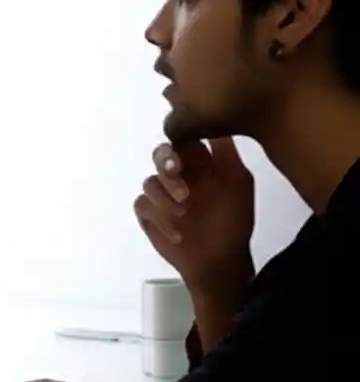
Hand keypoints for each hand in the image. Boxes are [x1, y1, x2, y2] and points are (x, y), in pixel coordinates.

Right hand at [135, 138, 253, 297]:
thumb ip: (226, 152)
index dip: (181, 139)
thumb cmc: (234, 221)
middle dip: (166, 162)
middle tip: (175, 171)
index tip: (189, 144)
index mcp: (201, 165)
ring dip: (165, 195)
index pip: (184, 140)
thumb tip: (216, 121)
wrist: (220, 260)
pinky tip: (178, 233)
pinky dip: (159, 218)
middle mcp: (179, 176)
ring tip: (184, 212)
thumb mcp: (238, 181)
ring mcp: (162, 196)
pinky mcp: (149, 215)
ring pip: (150, 181)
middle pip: (160, 154)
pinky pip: (143, 205)